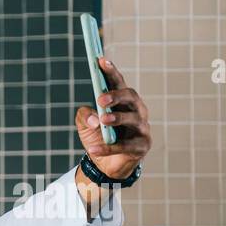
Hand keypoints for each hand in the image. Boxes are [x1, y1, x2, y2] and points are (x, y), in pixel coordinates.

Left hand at [75, 56, 150, 178]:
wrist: (105, 164)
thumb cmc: (99, 137)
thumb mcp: (85, 124)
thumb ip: (84, 115)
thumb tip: (93, 117)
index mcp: (123, 101)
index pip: (118, 83)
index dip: (110, 72)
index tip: (100, 61)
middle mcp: (136, 110)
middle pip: (130, 97)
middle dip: (116, 95)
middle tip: (101, 98)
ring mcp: (142, 128)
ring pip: (132, 119)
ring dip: (117, 118)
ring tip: (102, 120)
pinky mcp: (141, 146)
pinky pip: (125, 146)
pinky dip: (109, 147)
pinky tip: (94, 149)